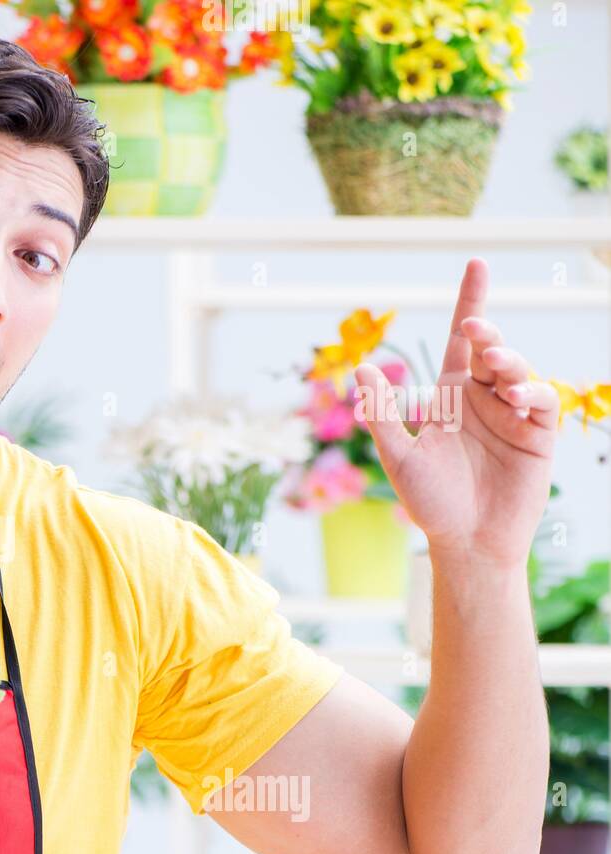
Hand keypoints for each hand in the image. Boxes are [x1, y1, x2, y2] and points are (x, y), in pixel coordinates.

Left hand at [354, 258, 557, 568]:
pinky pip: (543, 402)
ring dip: (510, 363)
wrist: (465, 542)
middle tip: (476, 330)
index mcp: (452, 397)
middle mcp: (485, 399)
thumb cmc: (430, 502)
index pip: (462, 340)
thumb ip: (382, 414)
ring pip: (519, 370)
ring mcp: (514, 415)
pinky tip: (516, 397)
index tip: (476, 263)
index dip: (470, 302)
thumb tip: (359, 369)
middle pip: (492, 351)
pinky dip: (533, 392)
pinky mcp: (538, 436)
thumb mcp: (400, 456)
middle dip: (488, 335)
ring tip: (496, 367)